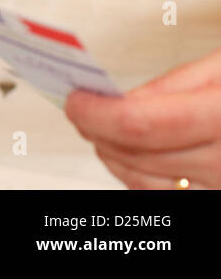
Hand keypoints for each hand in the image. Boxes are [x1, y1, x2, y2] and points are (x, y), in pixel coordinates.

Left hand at [67, 47, 220, 189]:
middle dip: (97, 129)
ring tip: (97, 126)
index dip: (97, 114)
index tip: (75, 100)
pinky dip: (134, 173)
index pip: (141, 125)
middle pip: (136, 154)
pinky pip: (162, 195)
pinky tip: (125, 152)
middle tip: (79, 108)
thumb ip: (175, 83)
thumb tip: (123, 99)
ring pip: (143, 181)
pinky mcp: (215, 198)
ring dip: (110, 153)